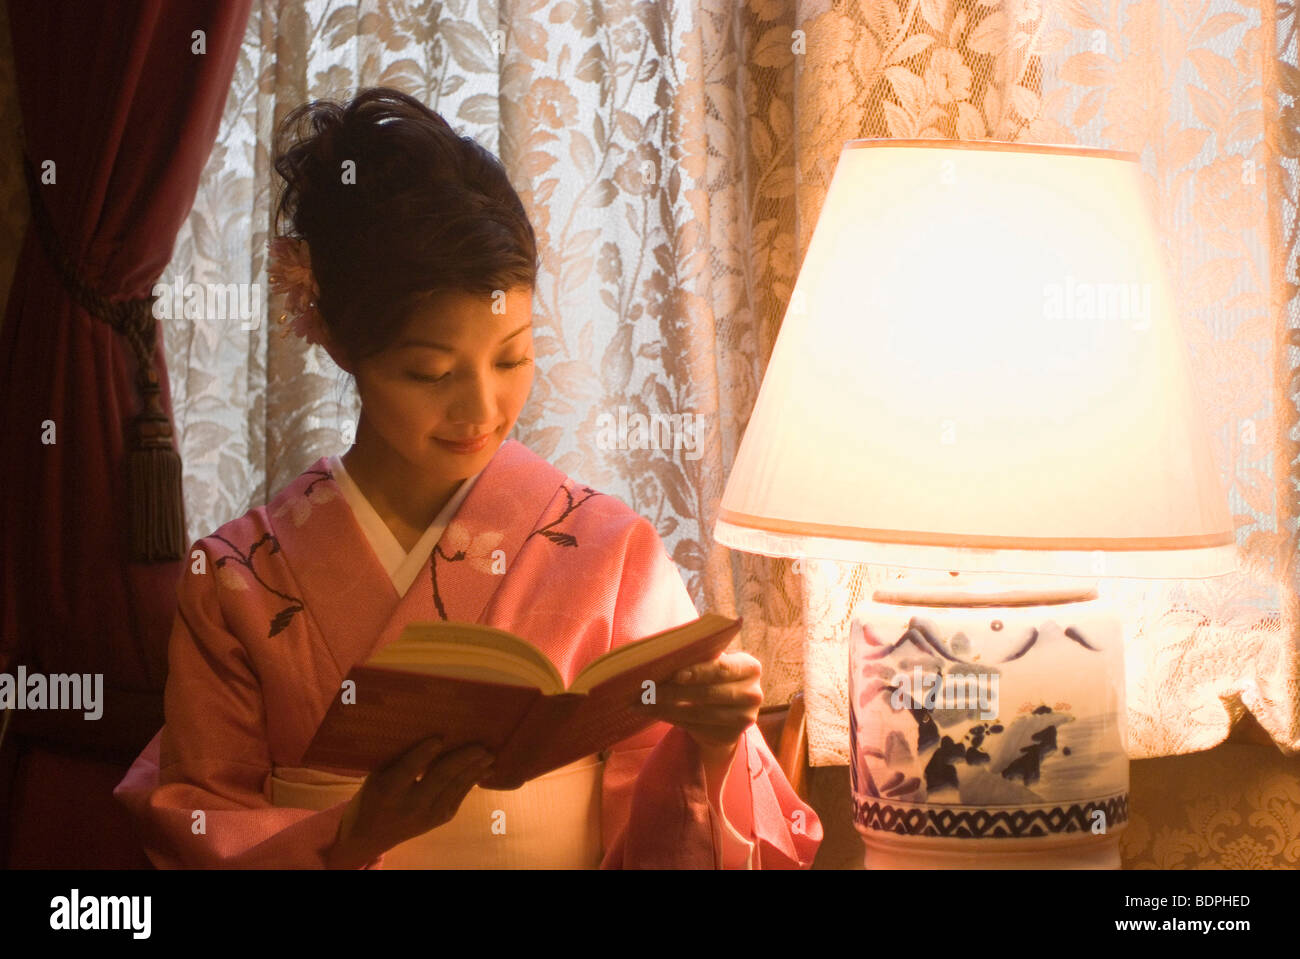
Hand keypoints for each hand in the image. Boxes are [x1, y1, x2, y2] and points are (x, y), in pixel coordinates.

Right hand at [326, 737, 493, 868]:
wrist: (371, 834)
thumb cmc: (374, 794)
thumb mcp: (376, 776)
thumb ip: (399, 759)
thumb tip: (432, 728)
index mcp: (388, 790)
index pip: (408, 770)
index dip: (423, 753)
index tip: (439, 737)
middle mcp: (410, 804)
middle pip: (440, 778)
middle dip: (462, 759)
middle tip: (480, 744)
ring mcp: (429, 815)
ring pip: (456, 787)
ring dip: (475, 769)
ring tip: (489, 754)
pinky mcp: (441, 819)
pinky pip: (460, 796)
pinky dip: (474, 780)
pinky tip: (486, 768)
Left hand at [653, 651, 762, 755]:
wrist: (727, 713)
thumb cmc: (714, 678)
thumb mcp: (714, 665)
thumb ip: (700, 659)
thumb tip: (664, 657)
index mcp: (750, 668)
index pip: (723, 668)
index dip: (698, 672)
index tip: (674, 674)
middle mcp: (753, 694)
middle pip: (708, 693)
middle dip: (674, 691)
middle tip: (647, 689)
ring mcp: (744, 718)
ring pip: (698, 713)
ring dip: (666, 708)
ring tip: (642, 703)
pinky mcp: (730, 736)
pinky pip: (694, 727)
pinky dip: (671, 718)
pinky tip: (653, 712)